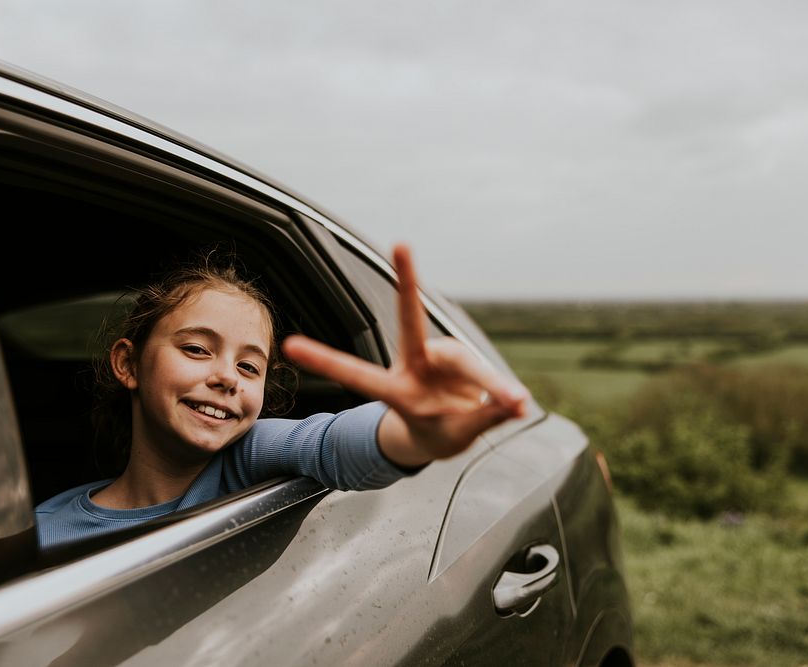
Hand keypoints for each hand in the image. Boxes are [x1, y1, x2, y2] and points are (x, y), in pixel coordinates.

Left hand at [282, 244, 527, 467]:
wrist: (445, 434)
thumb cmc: (438, 431)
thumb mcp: (452, 435)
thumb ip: (483, 418)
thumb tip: (517, 403)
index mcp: (396, 389)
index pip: (359, 374)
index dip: (326, 361)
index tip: (290, 347)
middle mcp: (416, 364)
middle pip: (411, 320)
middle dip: (409, 281)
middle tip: (402, 244)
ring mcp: (441, 358)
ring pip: (469, 366)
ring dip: (492, 388)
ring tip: (514, 408)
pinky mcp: (464, 359)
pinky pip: (489, 379)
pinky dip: (503, 394)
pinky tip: (516, 404)